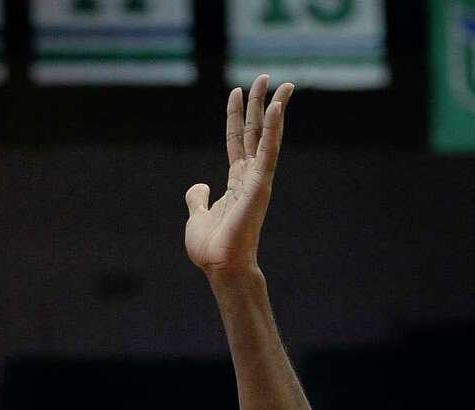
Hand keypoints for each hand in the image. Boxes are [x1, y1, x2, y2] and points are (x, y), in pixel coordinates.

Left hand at [185, 75, 292, 280]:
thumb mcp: (196, 216)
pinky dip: (274, 128)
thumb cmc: (211, 248)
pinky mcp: (261, 184)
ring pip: (267, 136)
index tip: (236, 92)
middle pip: (254, 131)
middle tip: (264, 76)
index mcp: (236, 181)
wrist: (221, 266)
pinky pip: (269, 150)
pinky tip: (278, 106)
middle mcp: (249, 176)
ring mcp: (257, 179)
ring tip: (281, 83)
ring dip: (273, 108)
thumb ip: (196, 199)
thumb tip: (197, 186)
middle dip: (258, 103)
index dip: (235, 116)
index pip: (236, 140)